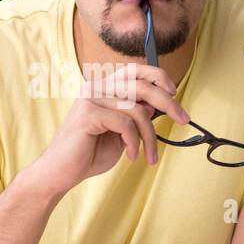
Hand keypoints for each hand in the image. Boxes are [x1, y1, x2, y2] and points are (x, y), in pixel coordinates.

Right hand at [28, 63, 190, 196]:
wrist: (60, 173)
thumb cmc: (88, 154)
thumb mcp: (120, 133)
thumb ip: (135, 117)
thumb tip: (154, 107)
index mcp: (103, 88)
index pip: (135, 70)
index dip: (158, 76)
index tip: (175, 93)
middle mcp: (96, 87)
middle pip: (142, 85)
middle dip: (168, 103)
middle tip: (184, 120)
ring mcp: (91, 98)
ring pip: (137, 110)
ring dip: (150, 137)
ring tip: (149, 156)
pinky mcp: (88, 113)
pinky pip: (125, 124)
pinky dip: (134, 143)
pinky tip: (131, 156)